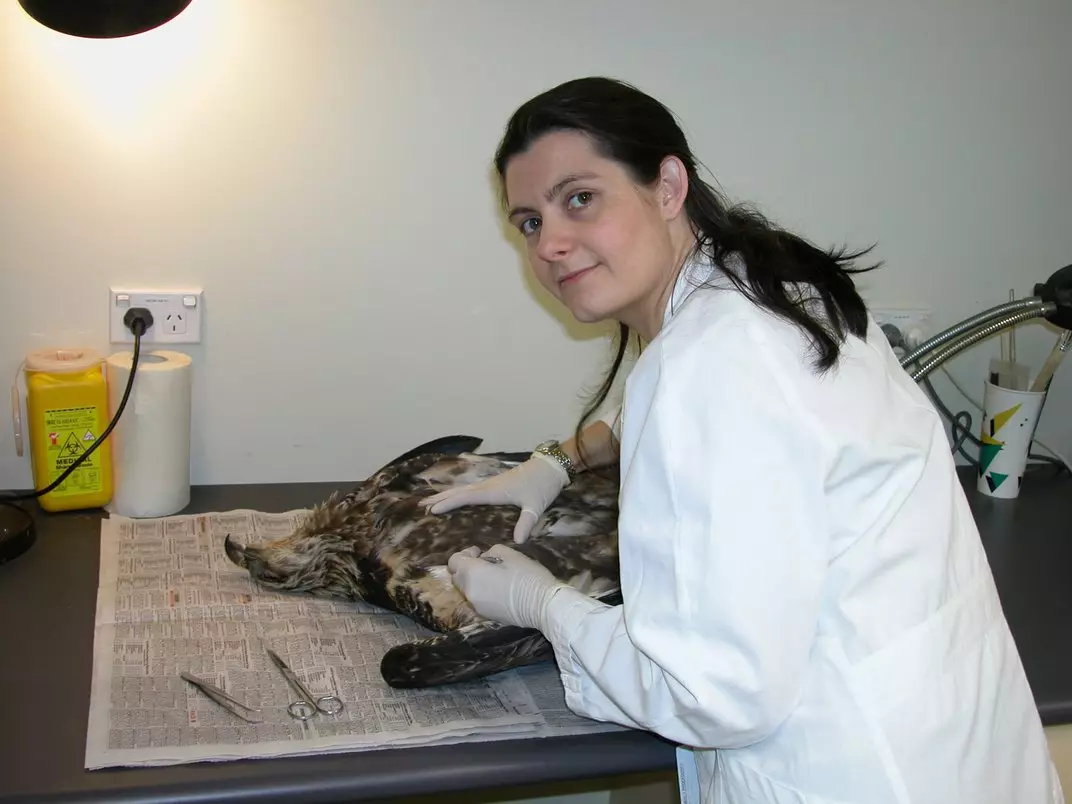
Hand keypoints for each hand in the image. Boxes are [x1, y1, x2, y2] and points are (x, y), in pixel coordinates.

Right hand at [420, 453, 569, 543]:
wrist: (551, 467)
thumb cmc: (542, 485)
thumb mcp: (536, 506)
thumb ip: (526, 523)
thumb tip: (518, 542)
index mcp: (493, 491)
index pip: (465, 497)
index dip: (448, 503)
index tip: (431, 510)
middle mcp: (488, 486)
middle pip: (459, 492)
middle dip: (440, 498)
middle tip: (421, 505)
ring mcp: (491, 484)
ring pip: (463, 489)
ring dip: (447, 495)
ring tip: (430, 501)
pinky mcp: (495, 484)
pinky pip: (471, 489)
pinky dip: (459, 493)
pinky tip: (457, 497)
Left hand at [447, 544, 566, 630]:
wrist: (542, 605)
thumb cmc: (526, 575)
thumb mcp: (509, 553)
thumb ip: (491, 553)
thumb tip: (484, 560)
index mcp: (471, 573)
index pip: (453, 562)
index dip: (465, 554)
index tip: (479, 551)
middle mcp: (468, 592)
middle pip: (457, 577)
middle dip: (467, 568)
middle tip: (484, 562)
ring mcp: (476, 606)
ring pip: (467, 590)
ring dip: (474, 581)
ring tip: (492, 576)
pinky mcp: (486, 616)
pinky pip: (477, 600)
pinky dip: (482, 592)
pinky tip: (498, 590)